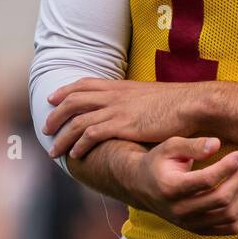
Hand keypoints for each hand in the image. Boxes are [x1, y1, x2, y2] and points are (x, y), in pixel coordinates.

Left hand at [45, 78, 203, 159]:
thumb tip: (136, 111)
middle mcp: (114, 95)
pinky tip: (75, 155)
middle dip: (55, 114)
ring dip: (62, 136)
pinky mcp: (122, 125)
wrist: (192, 105)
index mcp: (122, 86)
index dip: (66, 90)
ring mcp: (117, 110)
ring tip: (54, 150)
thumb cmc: (179, 104)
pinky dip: (79, 145)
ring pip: (77, 120)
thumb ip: (139, 103)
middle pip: (73, 100)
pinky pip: (91, 134)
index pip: (85, 84)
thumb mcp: (153, 98)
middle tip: (45, 127)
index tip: (53, 97)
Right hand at [127, 136, 237, 235]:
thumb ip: (193, 145)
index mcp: (171, 187)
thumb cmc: (158, 163)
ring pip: (228, 216)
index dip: (228, 166)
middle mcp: (179, 210)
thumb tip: (217, 144)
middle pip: (221, 199)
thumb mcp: (171, 146)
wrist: (141, 186)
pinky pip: (227, 229)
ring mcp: (189, 223)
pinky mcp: (197, 230)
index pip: (208, 180)